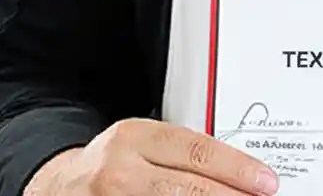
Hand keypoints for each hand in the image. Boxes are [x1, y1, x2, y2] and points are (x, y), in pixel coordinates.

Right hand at [24, 118, 278, 194]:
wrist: (57, 186)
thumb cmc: (110, 165)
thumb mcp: (141, 143)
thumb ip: (180, 153)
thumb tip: (238, 172)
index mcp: (134, 136)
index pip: (196, 151)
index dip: (236, 168)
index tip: (265, 181)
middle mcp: (120, 169)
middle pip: (188, 187)